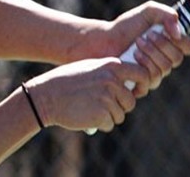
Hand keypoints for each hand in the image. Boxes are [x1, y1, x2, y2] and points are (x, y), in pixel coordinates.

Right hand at [23, 58, 151, 132]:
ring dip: (109, 116)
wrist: (46, 95)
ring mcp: (107, 98)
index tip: (136, 92)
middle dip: (120, 107)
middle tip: (104, 106)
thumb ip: (110, 73)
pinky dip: (100, 124)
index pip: (143, 74)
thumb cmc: (67, 81)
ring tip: (91, 109)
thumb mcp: (90, 68)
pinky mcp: (101, 115)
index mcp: (112, 66)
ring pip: (120, 115)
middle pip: (130, 101)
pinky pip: (109, 124)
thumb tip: (128, 83)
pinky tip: (87, 116)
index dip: (142, 86)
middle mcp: (112, 81)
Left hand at [102, 1, 189, 94]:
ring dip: (150, 53)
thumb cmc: (127, 26)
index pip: (189, 47)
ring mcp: (156, 73)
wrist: (106, 40)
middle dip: (161, 45)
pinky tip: (132, 57)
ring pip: (165, 68)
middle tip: (146, 35)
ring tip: (136, 44)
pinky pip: (152, 79)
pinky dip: (143, 65)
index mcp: (171, 44)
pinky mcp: (143, 84)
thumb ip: (166, 14)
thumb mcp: (148, 12)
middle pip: (177, 58)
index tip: (167, 31)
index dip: (181, 40)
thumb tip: (178, 33)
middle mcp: (166, 60)